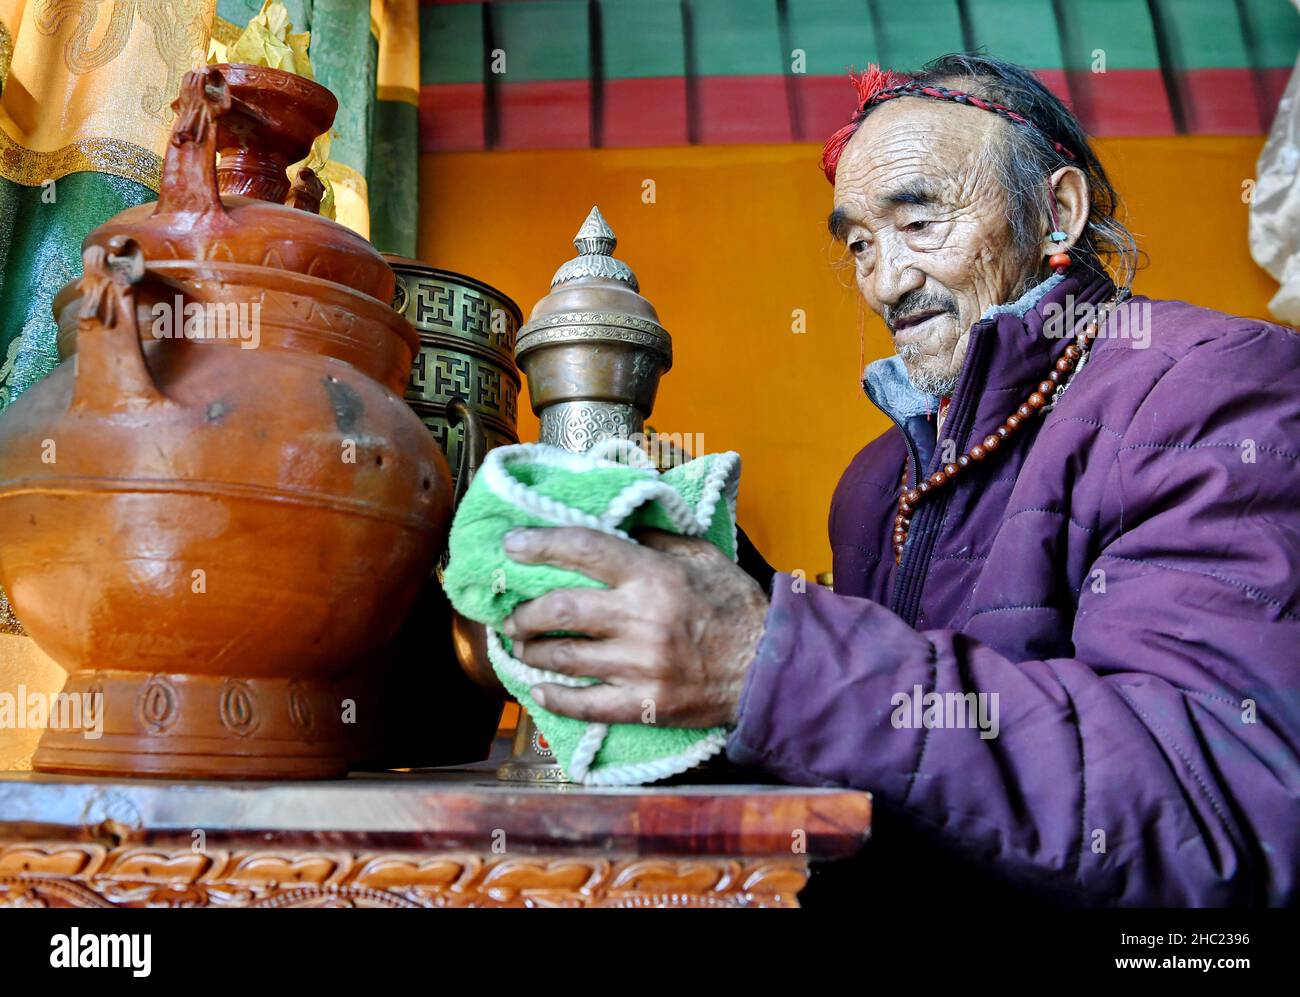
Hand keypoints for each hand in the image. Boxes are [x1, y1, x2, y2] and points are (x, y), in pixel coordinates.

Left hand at [501, 527, 768, 726]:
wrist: (768, 666)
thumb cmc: (735, 606)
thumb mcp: (701, 555)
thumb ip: (654, 539)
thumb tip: (612, 525)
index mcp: (652, 575)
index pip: (582, 549)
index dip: (540, 543)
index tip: (511, 544)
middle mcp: (639, 619)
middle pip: (559, 609)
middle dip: (525, 612)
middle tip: (513, 614)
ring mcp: (639, 666)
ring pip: (564, 656)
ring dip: (532, 651)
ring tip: (523, 646)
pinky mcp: (643, 704)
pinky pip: (585, 705)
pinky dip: (554, 698)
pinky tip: (540, 690)